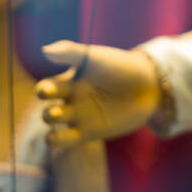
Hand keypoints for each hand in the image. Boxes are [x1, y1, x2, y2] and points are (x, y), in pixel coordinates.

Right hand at [36, 41, 160, 148]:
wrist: (148, 85)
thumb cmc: (120, 67)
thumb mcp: (95, 57)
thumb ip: (71, 53)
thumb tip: (45, 50)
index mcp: (70, 80)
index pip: (46, 88)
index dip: (43, 90)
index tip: (47, 90)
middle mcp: (72, 99)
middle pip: (47, 108)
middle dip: (47, 111)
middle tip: (57, 111)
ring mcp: (80, 117)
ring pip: (52, 125)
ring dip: (51, 125)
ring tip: (60, 119)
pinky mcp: (89, 132)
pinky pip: (66, 140)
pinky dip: (56, 141)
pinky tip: (57, 136)